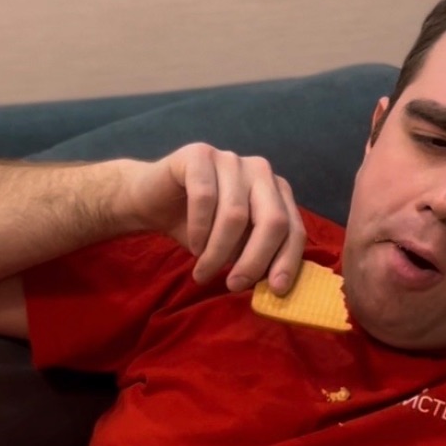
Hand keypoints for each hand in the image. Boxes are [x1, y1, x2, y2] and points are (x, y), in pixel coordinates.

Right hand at [122, 143, 305, 292]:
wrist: (152, 201)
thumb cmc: (199, 227)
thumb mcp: (234, 247)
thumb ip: (256, 256)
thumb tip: (275, 286)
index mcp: (277, 191)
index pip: (294, 228)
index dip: (287, 260)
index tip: (274, 291)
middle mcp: (260, 170)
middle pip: (272, 220)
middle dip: (255, 260)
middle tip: (235, 285)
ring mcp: (230, 158)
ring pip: (235, 215)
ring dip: (217, 252)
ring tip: (203, 272)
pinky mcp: (199, 154)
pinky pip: (205, 198)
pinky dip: (199, 230)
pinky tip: (193, 246)